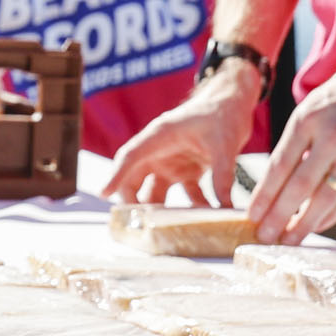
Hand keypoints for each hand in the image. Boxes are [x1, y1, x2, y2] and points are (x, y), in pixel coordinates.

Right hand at [102, 70, 261, 208]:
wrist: (232, 105)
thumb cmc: (221, 114)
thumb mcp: (224, 142)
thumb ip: (223, 174)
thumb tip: (224, 206)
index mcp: (159, 136)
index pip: (130, 156)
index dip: (115, 175)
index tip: (103, 193)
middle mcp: (159, 151)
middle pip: (135, 178)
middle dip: (134, 200)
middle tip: (140, 223)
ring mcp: (172, 163)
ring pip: (156, 190)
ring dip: (162, 209)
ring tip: (168, 230)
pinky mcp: (187, 171)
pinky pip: (186, 194)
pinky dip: (195, 207)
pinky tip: (208, 216)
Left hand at [247, 57, 335, 244]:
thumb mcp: (312, 106)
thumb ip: (298, 140)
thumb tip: (277, 180)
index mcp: (307, 120)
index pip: (279, 165)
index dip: (264, 194)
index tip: (251, 215)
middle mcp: (332, 136)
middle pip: (299, 185)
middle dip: (278, 215)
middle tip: (264, 237)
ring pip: (326, 197)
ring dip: (305, 223)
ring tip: (290, 240)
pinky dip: (333, 215)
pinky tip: (318, 226)